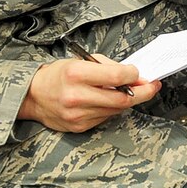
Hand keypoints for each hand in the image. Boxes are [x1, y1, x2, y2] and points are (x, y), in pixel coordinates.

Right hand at [18, 54, 160, 132]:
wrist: (33, 96)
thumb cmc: (59, 75)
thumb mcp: (81, 61)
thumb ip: (108, 67)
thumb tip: (135, 75)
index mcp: (76, 74)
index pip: (117, 76)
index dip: (134, 75)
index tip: (140, 73)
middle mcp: (77, 96)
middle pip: (123, 98)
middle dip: (144, 92)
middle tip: (153, 86)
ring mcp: (78, 114)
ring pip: (117, 109)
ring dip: (128, 100)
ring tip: (131, 91)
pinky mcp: (79, 127)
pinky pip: (106, 117)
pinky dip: (112, 108)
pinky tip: (109, 101)